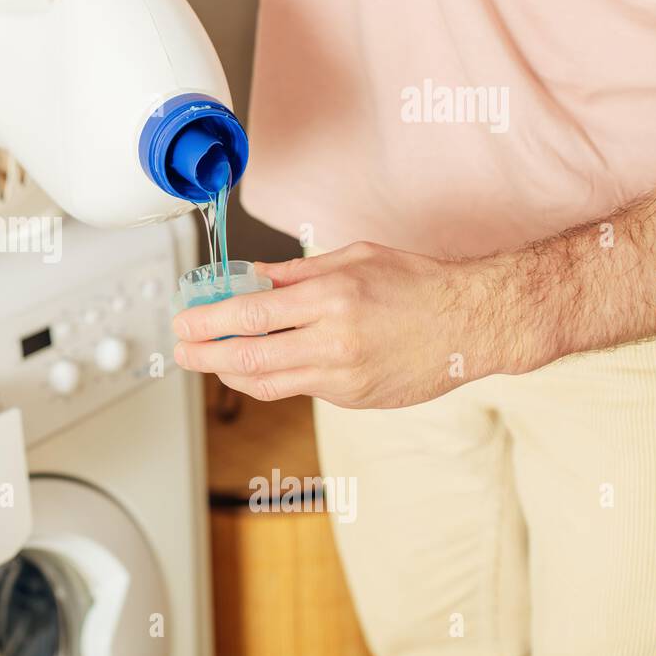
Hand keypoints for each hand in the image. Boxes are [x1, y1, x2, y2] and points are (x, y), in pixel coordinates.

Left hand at [171, 242, 531, 408]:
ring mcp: (344, 376)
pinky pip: (299, 389)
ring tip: (213, 358)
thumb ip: (294, 273)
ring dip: (231, 372)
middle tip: (182, 350)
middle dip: (204, 356)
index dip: (207, 322)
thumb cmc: (417, 283)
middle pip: (247, 358)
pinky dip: (272, 378)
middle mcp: (334, 340)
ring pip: (267, 383)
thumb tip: (247, 279)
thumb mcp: (353, 258)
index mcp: (331, 297)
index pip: (249, 315)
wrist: (473, 323)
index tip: (183, 321)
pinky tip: (261, 363)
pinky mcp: (353, 397)